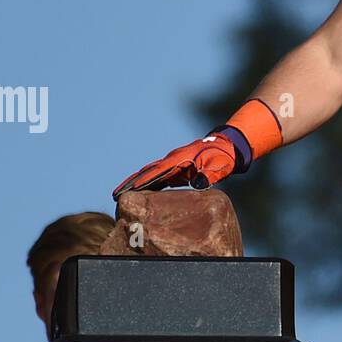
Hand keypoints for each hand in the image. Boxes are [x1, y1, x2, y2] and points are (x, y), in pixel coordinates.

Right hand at [113, 133, 237, 199]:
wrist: (226, 147)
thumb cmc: (222, 157)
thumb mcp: (218, 165)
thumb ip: (208, 173)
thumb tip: (198, 183)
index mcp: (179, 159)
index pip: (158, 172)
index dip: (144, 181)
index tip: (131, 190)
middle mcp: (172, 161)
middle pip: (147, 172)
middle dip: (131, 182)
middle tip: (115, 194)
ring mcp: (172, 164)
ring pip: (149, 174)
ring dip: (135, 184)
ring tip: (119, 195)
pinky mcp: (176, 170)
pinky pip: (158, 178)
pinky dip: (147, 185)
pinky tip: (139, 195)